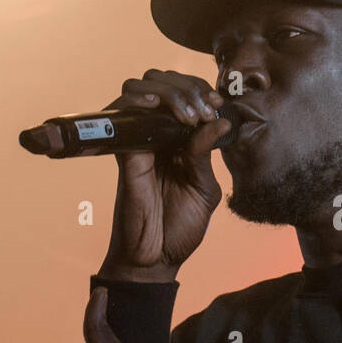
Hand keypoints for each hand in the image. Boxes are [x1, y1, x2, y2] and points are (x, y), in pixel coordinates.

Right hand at [103, 70, 232, 273]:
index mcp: (179, 141)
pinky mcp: (122, 152)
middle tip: (205, 108)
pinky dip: (137, 102)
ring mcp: (138, 141)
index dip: (200, 90)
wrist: (156, 260)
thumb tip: (219, 121)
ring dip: (167, 91)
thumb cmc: (180, 228)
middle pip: (161, 83)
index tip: (217, 104)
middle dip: (186, 86)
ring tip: (188, 113)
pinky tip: (155, 106)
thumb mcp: (204, 189)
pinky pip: (122, 115)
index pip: (184, 95)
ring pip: (140, 89)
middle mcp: (156, 135)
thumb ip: (205, 154)